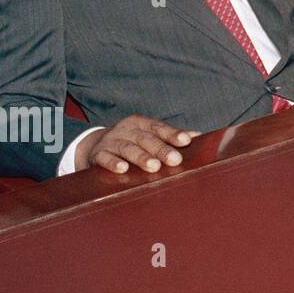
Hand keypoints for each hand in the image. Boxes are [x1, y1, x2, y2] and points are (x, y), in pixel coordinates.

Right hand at [77, 115, 199, 173]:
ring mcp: (110, 140)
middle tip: (175, 160)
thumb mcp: (148, 135)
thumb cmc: (131, 141)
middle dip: (161, 149)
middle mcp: (126, 129)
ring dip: (141, 157)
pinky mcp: (97, 154)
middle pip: (145, 138)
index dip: (173, 134)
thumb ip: (171, 137)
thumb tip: (199, 136)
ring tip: (153, 166)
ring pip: (127, 148)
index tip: (187, 141)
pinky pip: (104, 157)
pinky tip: (122, 169)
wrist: (94, 145)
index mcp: (141, 123)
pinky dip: (113, 163)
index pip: (159, 127)